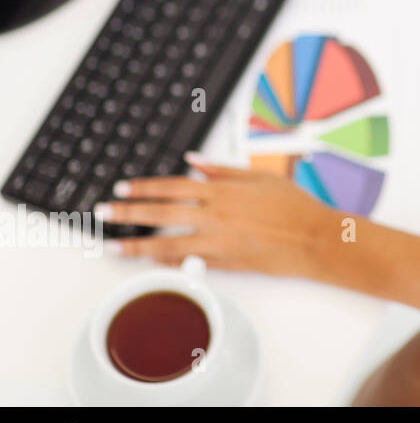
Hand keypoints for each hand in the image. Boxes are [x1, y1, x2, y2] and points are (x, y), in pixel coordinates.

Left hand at [99, 155, 339, 278]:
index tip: (123, 189)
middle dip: (127, 212)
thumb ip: (224, 169)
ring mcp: (217, 242)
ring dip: (135, 244)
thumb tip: (195, 159)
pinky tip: (150, 262)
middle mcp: (215, 216)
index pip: (172, 186)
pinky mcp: (224, 263)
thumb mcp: (261, 177)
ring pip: (166, 243)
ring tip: (113, 245)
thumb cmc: (294, 207)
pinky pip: (187, 262)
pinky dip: (165, 262)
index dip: (144, 187)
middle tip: (103, 213)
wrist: (314, 239)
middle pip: (160, 212)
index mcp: (222, 191)